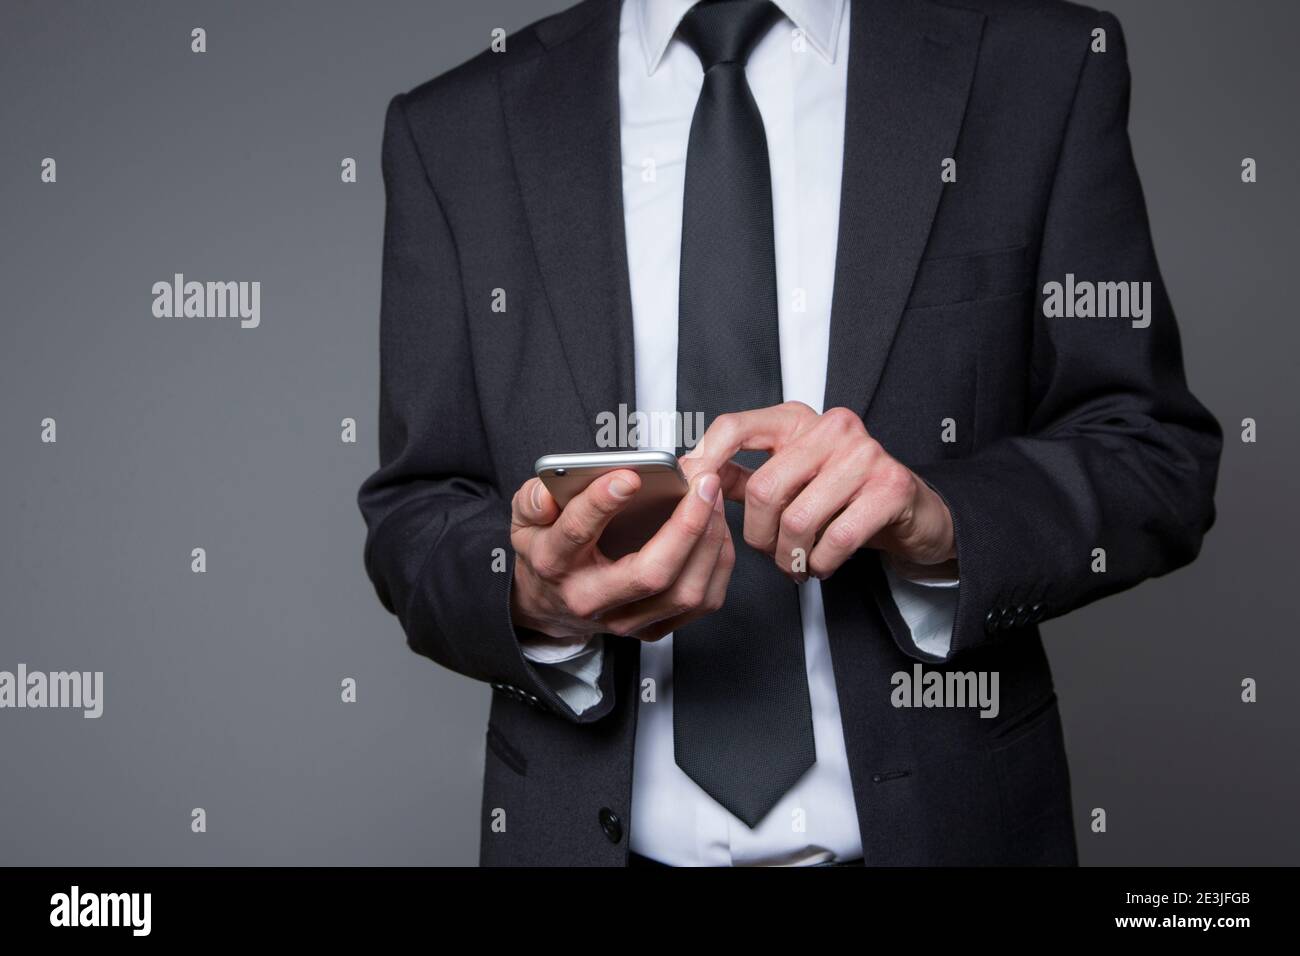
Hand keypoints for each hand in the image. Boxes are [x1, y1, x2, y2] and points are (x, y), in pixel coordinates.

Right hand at [509, 464, 734, 641]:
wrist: (551, 603)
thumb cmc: (547, 551)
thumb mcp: (525, 520)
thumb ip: (533, 500)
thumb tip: (548, 494)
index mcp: (556, 563)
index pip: (577, 533)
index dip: (602, 503)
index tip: (629, 476)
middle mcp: (592, 598)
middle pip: (649, 574)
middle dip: (685, 525)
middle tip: (703, 483)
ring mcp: (626, 619)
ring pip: (684, 591)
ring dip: (709, 541)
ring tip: (714, 498)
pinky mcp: (653, 627)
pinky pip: (702, 600)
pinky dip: (717, 561)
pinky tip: (716, 528)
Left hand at [685, 402, 955, 581]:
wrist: (914, 513)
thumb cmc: (845, 496)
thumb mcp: (790, 478)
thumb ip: (741, 475)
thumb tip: (693, 476)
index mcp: (797, 419)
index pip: (735, 427)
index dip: (706, 462)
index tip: (694, 495)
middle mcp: (831, 427)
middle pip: (763, 488)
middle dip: (759, 536)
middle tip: (770, 553)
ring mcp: (865, 454)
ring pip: (797, 519)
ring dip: (789, 556)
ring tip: (796, 563)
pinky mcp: (891, 488)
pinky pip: (835, 540)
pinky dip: (821, 563)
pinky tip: (822, 564)